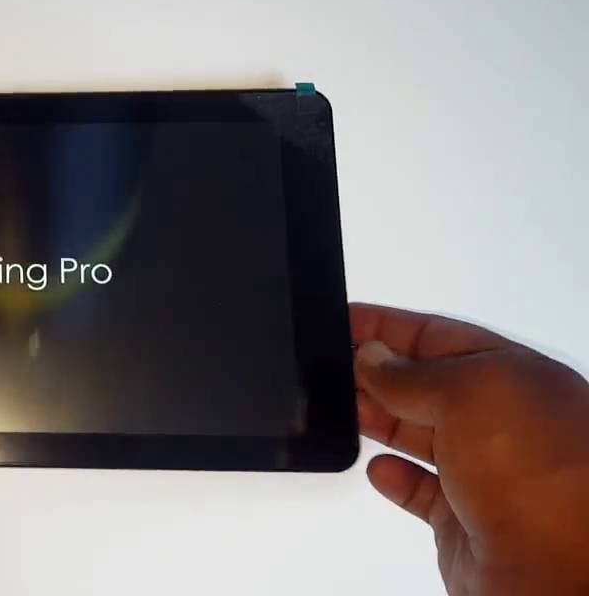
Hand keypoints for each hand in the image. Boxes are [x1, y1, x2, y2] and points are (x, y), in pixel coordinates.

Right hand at [352, 304, 588, 595]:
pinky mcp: (468, 521)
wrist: (560, 571)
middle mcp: (507, 424)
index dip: (389, 326)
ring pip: (421, 436)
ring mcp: (488, 474)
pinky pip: (423, 492)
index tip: (344, 319)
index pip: (441, 335)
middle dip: (377, 373)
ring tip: (341, 409)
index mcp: (518, 377)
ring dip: (380, 422)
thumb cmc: (544, 477)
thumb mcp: (469, 394)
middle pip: (428, 385)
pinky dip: (396, 479)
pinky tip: (379, 470)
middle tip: (331, 365)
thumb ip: (411, 374)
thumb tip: (372, 357)